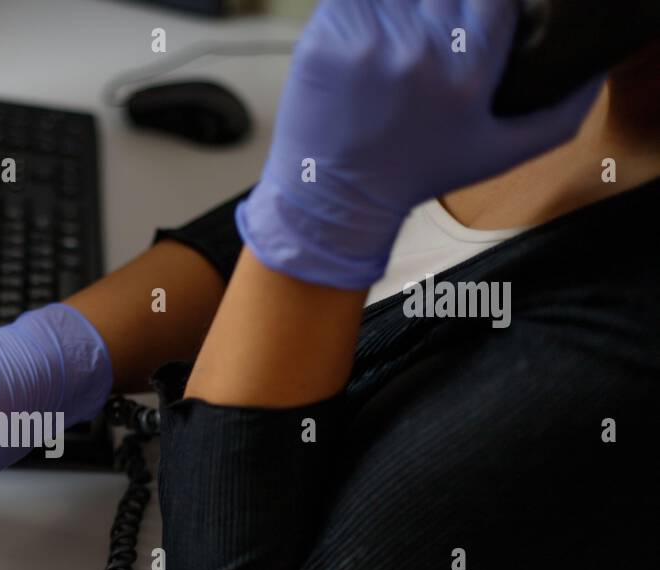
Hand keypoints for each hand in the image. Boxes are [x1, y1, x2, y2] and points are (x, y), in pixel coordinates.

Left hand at [237, 0, 602, 288]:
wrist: (335, 201)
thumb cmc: (417, 175)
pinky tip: (364, 37)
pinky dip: (360, 9)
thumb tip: (592, 72)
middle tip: (426, 41)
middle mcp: (419, 53)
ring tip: (394, 45)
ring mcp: (366, 44)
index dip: (484, 8)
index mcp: (467, 75)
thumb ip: (559, 114)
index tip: (469, 26)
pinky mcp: (324, 40)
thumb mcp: (499, 153)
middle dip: (439, 11)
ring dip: (400, 10)